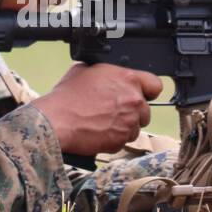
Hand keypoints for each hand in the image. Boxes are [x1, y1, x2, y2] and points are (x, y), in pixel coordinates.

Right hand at [30, 63, 163, 155]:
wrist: (56, 121)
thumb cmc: (67, 96)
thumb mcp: (85, 70)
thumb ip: (106, 72)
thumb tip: (107, 74)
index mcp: (128, 79)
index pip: (155, 85)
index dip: (147, 91)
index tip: (141, 95)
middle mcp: (134, 100)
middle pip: (146, 110)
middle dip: (132, 112)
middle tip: (113, 112)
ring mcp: (129, 122)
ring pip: (136, 127)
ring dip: (124, 127)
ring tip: (103, 123)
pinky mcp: (121, 140)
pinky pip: (123, 141)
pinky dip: (114, 139)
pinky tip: (98, 132)